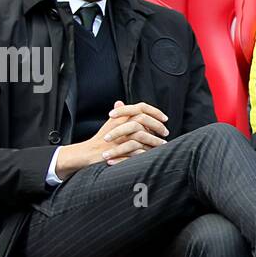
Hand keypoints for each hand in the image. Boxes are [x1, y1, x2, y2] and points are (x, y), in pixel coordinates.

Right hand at [54, 101, 169, 178]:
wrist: (89, 153)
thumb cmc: (102, 139)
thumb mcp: (111, 123)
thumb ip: (121, 114)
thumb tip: (121, 103)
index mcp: (121, 116)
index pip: (141, 107)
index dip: (155, 111)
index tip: (165, 118)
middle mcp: (120, 123)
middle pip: (143, 119)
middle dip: (157, 126)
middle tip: (166, 132)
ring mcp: (119, 137)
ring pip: (142, 135)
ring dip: (155, 140)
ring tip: (163, 145)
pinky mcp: (119, 149)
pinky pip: (138, 149)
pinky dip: (148, 151)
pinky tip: (154, 153)